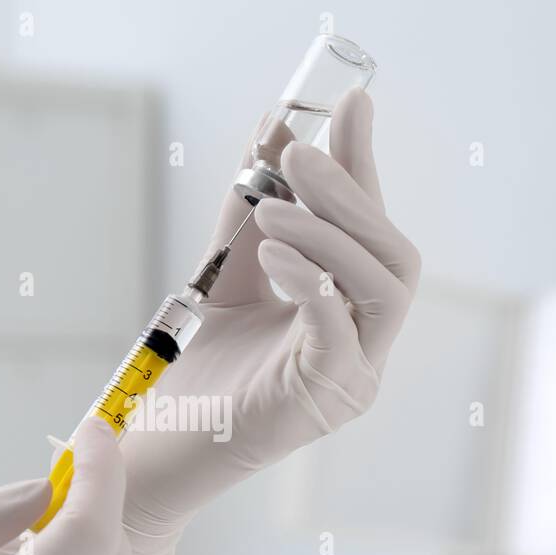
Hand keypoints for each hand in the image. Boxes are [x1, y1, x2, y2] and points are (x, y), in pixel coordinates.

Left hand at [120, 87, 419, 554]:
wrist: (161, 450)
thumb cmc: (198, 373)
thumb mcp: (228, 273)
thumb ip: (250, 208)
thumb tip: (273, 128)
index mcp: (348, 313)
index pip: (371, 229)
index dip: (365, 167)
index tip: (350, 104)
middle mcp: (364, 344)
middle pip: (394, 255)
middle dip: (352, 194)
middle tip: (298, 156)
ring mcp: (355, 376)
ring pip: (385, 288)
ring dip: (334, 233)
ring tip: (275, 206)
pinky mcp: (329, 401)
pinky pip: (341, 330)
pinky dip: (315, 281)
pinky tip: (277, 251)